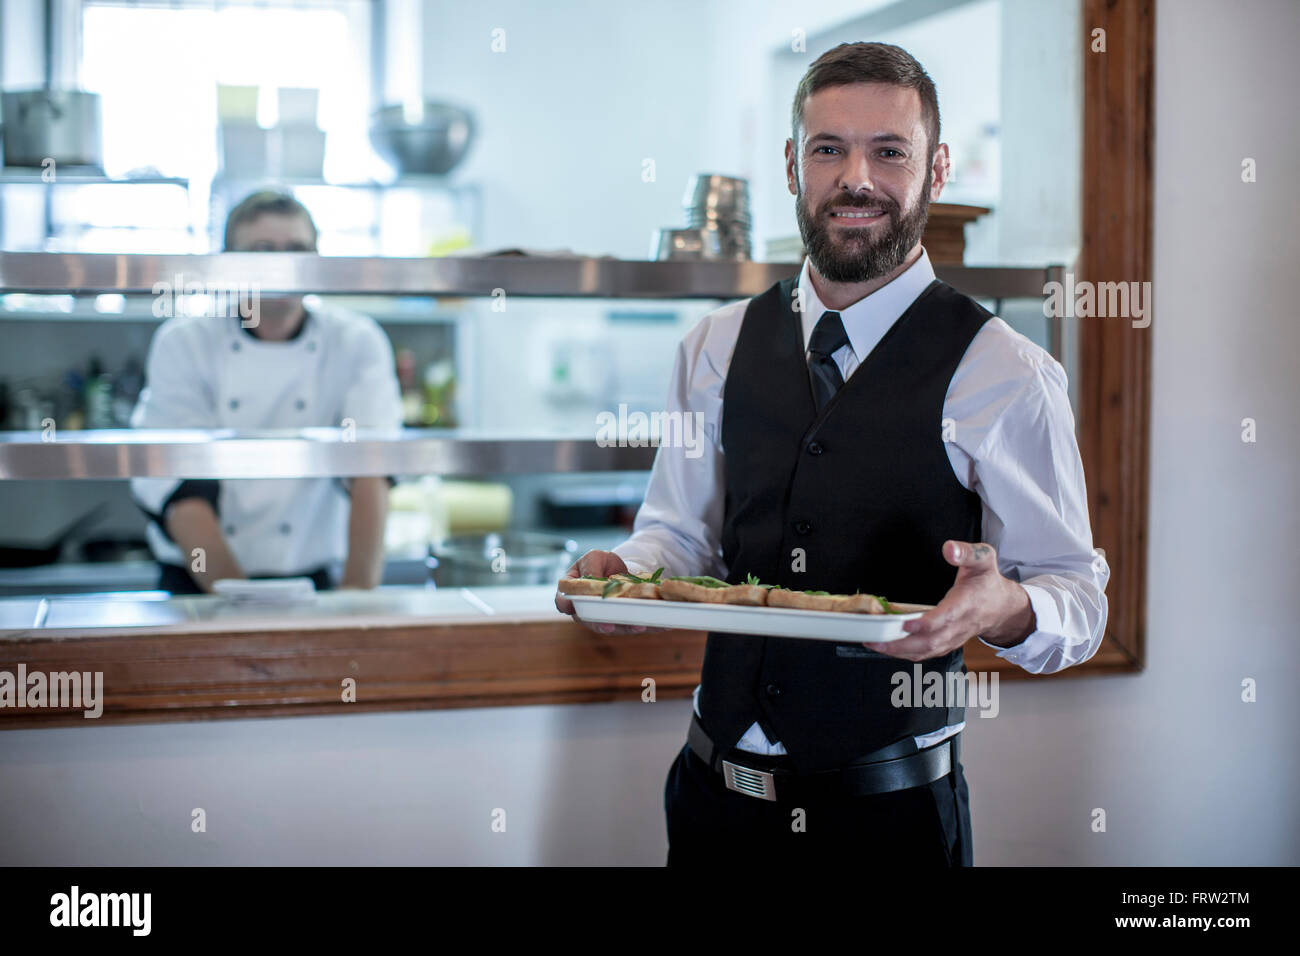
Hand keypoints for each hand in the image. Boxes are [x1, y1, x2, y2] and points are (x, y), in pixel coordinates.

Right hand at [554, 549, 666, 634]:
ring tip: (640, 625)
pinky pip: (636, 626)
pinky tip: (661, 625)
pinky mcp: (626, 623)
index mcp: (574, 593)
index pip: (563, 601)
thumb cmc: (602, 564)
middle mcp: (588, 611)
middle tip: (610, 625)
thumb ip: (591, 566)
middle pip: (590, 621)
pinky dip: (648, 626)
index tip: (571, 608)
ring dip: (627, 628)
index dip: (565, 605)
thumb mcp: (595, 557)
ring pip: (616, 628)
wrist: (623, 570)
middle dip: (601, 624)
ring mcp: (607, 619)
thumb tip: (594, 579)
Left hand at [863, 540, 1034, 660]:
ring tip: (872, 643)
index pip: (945, 618)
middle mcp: (958, 626)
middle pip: (929, 642)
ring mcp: (951, 639)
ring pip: (924, 652)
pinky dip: (903, 654)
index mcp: (966, 605)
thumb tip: (949, 548)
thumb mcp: (983, 559)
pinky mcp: (945, 644)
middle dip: (900, 643)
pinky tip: (885, 646)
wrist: (1001, 608)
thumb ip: (967, 552)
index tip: (905, 623)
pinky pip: (923, 654)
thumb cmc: (987, 582)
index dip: (925, 624)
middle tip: (874, 638)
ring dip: (897, 651)